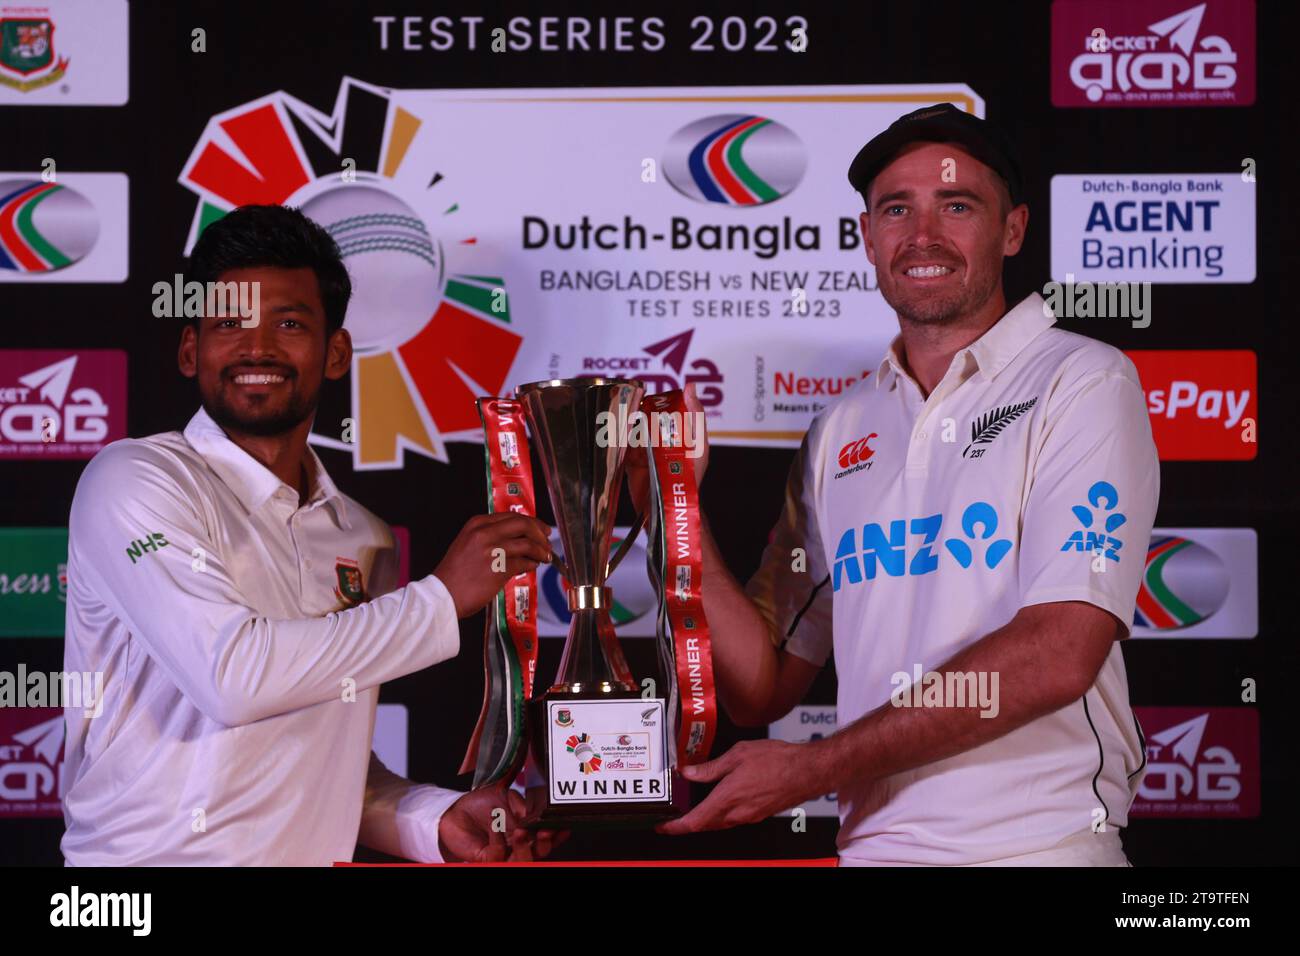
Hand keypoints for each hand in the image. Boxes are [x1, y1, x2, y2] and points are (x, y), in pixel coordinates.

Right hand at [434, 512, 551, 617]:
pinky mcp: (498, 568)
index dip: (531, 522)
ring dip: (541, 550)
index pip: (512, 516)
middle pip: (523, 524)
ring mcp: (492, 549)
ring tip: (545, 556)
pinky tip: (533, 566)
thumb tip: (518, 539)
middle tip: (547, 540)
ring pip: (527, 543)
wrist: (442, 595)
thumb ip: (490, 537)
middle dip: (540, 532)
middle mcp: (485, 532)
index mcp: (477, 524)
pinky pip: (524, 562)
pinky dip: (532, 563)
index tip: (540, 529)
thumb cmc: (455, 574)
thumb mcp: (468, 545)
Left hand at [437, 784, 568, 861]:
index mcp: (525, 834)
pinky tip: (495, 826)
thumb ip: (522, 805)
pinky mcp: (485, 859)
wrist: (455, 810)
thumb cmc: (482, 804)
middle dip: (544, 846)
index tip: (562, 828)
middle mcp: (516, 847)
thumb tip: (535, 814)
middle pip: (538, 855)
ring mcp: (502, 855)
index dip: (556, 837)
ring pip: (521, 861)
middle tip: (545, 832)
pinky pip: (497, 856)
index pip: (544, 840)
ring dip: (523, 847)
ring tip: (521, 831)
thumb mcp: (506, 797)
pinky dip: (498, 840)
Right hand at [624, 382, 709, 514]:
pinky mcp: (630, 462)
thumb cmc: (690, 479)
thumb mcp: (697, 444)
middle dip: (633, 412)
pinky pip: (619, 447)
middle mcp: (659, 439)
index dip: (656, 400)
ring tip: (613, 419)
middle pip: (642, 418)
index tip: (645, 394)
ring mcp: (643, 450)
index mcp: (676, 432)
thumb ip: (695, 416)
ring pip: (629, 430)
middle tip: (622, 405)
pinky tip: (610, 436)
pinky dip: (614, 441)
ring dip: (622, 425)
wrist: (669, 508)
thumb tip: (690, 386)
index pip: (665, 409)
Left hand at [655, 739, 825, 834]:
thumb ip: (711, 767)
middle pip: (705, 825)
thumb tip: (689, 772)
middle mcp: (737, 813)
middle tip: (675, 815)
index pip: (694, 822)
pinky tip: (721, 800)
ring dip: (704, 818)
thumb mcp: (737, 755)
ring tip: (694, 806)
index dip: (675, 827)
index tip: (663, 826)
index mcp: (727, 798)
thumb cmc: (778, 760)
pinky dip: (721, 813)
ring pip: (719, 823)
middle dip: (688, 823)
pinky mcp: (759, 814)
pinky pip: (733, 818)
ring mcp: (749, 816)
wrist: (808, 771)